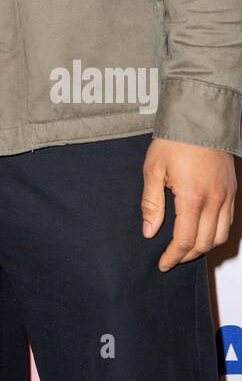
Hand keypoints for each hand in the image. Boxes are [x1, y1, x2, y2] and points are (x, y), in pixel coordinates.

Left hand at [141, 139, 236, 270]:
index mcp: (192, 197)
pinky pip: (228, 221)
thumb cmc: (174, 140)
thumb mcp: (153, 170)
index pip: (185, 240)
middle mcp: (214, 200)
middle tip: (171, 259)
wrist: (198, 117)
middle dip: (187, 256)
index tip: (163, 263)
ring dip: (204, 247)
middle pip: (205, 243)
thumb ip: (151, 204)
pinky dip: (217, 233)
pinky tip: (203, 232)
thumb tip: (149, 232)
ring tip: (186, 249)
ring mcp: (226, 195)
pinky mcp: (232, 189)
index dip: (173, 256)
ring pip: (221, 236)